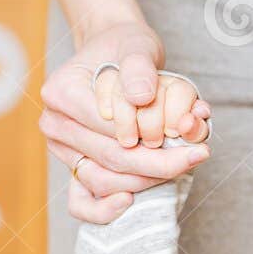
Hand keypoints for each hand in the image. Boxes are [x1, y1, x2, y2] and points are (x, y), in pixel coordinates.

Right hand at [37, 20, 212, 223]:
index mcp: (61, 93)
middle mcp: (55, 124)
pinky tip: (132, 202)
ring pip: (104, 180)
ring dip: (146, 181)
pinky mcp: (72, 166)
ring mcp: (62, 149)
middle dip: (158, 164)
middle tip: (196, 157)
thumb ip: (139, 65)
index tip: (192, 144)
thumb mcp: (137, 45)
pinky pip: (83, 201)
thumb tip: (140, 97)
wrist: (113, 54)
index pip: (112, 130)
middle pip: (110, 158)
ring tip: (181, 166)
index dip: (153, 142)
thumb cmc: (125, 49)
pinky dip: (106, 208)